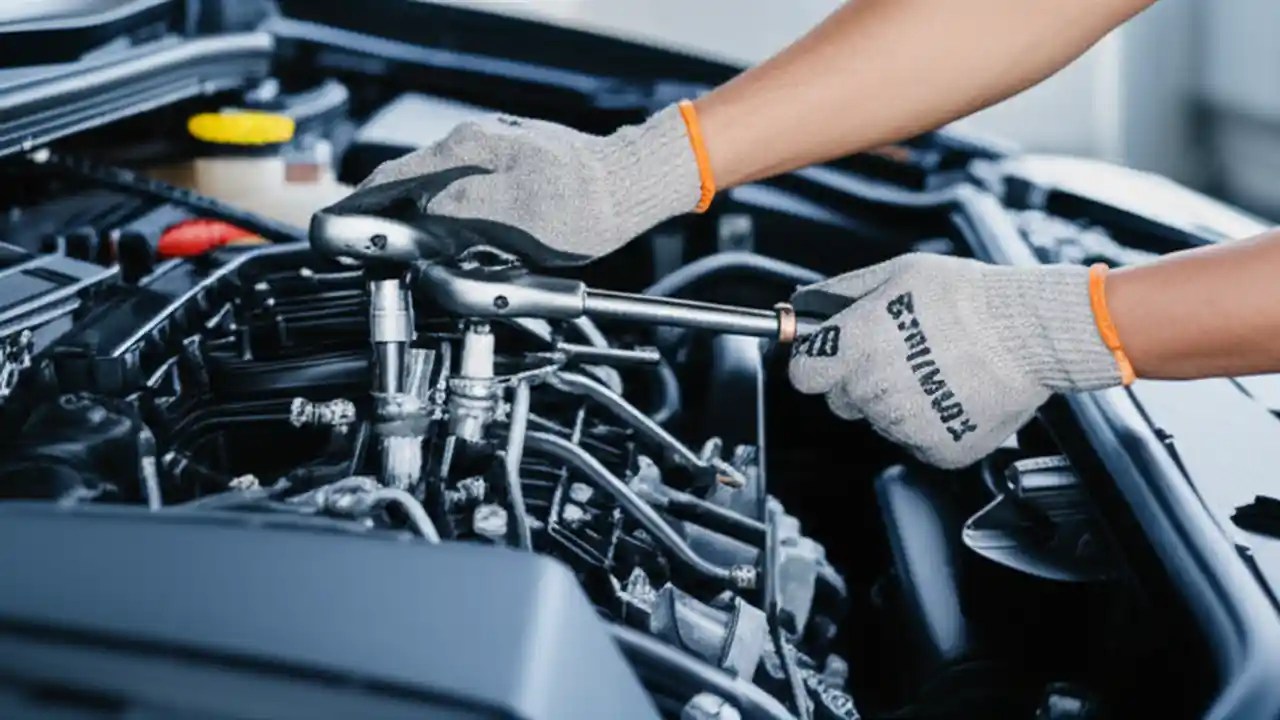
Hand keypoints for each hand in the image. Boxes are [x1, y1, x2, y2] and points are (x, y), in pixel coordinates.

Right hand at [326, 105, 703, 266]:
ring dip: (411, 214)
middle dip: (379, 211)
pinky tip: (442, 232)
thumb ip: (463, 213)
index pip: (394, 177)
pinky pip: (460, 191)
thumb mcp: (520, 215)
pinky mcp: (509, 167)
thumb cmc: (587, 202)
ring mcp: (492, 152)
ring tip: (392, 243)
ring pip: (434, 187)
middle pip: (409, 181)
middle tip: (357, 242)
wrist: (631, 183)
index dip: (359, 204)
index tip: (335, 225)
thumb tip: (423, 215)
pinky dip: (441, 212)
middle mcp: (475, 143)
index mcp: (469, 150)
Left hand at [787, 254, 1124, 467]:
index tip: (830, 355)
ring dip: (897, 400)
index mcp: (855, 347)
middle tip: (899, 353)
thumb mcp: (897, 273)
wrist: (1030, 332)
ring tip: (936, 367)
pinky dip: (931, 422)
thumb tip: (803, 303)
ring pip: (880, 421)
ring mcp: (904, 426)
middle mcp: (873, 391)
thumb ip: (841, 293)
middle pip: (841, 400)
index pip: (803, 373)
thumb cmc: (968, 297)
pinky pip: (917, 440)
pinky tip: (953, 391)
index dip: (815, 362)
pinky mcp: (937, 449)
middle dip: (859, 380)